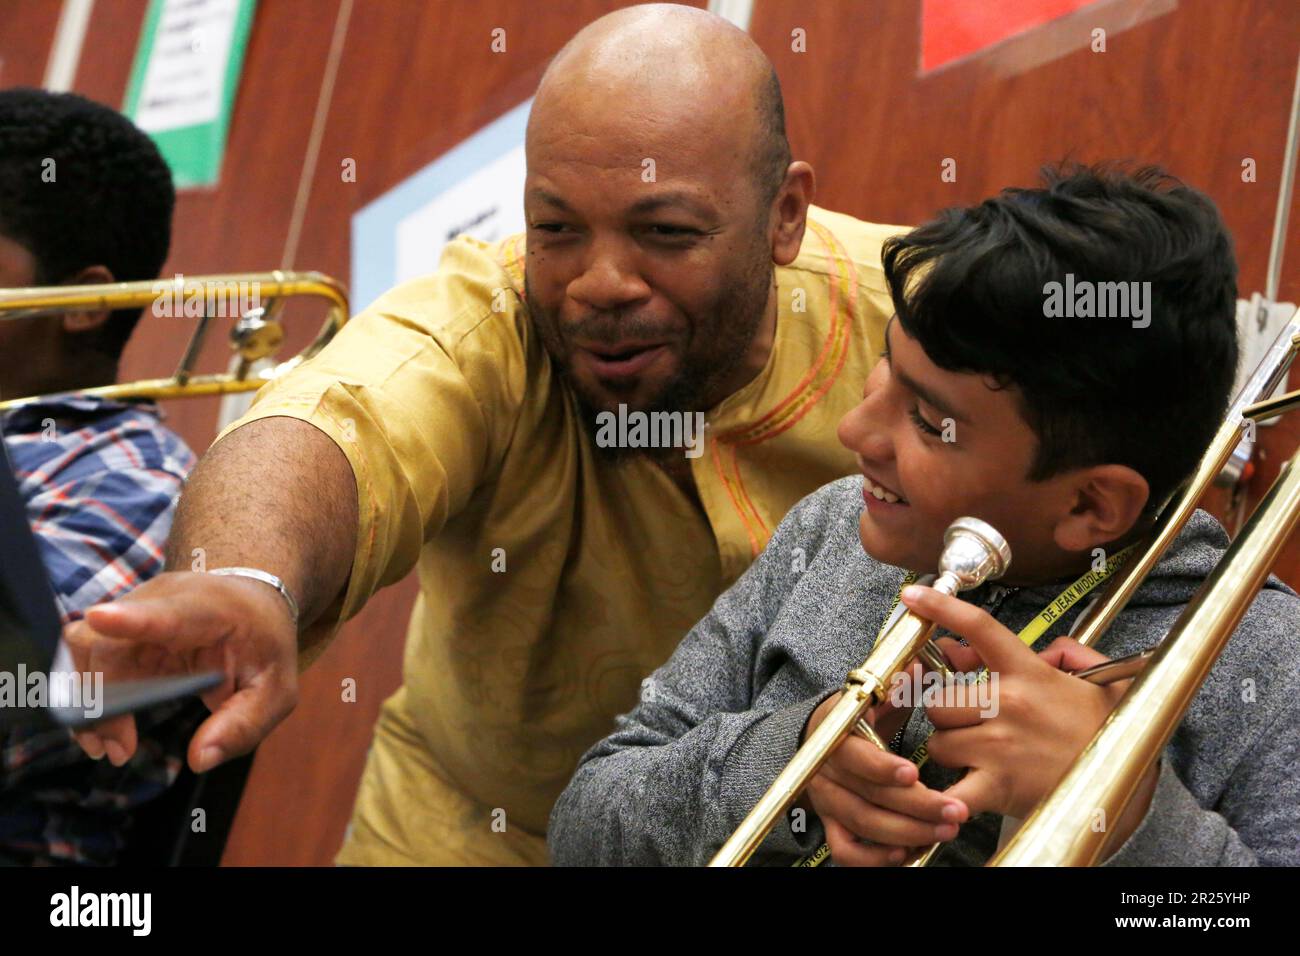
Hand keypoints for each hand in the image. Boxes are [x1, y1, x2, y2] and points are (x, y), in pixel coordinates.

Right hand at [63, 571, 299, 772]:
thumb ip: (244, 725)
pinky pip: (87, 659)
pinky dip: (89, 699)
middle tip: (116, 749)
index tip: (102, 619)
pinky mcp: (120, 629)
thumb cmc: (265, 644)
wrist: (253, 603)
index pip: (168, 611)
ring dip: (87, 702)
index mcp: (210, 610)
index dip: (132, 618)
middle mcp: (163, 601)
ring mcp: (135, 610)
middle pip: (106, 640)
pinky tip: (105, 734)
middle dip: (99, 698)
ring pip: (85, 649)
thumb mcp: (276, 690)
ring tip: (109, 747)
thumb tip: (200, 759)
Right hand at [798, 663, 969, 865]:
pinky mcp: (831, 823)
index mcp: (833, 731)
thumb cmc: (864, 713)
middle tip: (955, 811)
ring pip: (862, 825)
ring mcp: (826, 799)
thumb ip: (901, 681)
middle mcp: (824, 768)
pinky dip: (874, 857)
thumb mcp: (878, 693)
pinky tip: (907, 851)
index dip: (880, 767)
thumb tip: (922, 664)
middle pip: (865, 797)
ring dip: (907, 832)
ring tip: (947, 829)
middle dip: (914, 808)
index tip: (913, 773)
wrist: (830, 735)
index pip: (851, 754)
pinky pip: (845, 851)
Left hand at [898, 584, 1148, 820]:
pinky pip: (951, 787)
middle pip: (938, 700)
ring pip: (938, 741)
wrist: (1126, 786)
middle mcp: (1010, 704)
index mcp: (1030, 673)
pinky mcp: (998, 787)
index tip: (912, 594)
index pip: (979, 627)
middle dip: (945, 712)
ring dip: (949, 749)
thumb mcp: (1094, 677)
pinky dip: (947, 794)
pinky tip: (957, 793)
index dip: (941, 606)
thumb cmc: (1106, 731)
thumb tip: (993, 648)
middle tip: (967, 722)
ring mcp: (1001, 747)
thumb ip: (1057, 650)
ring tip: (977, 756)